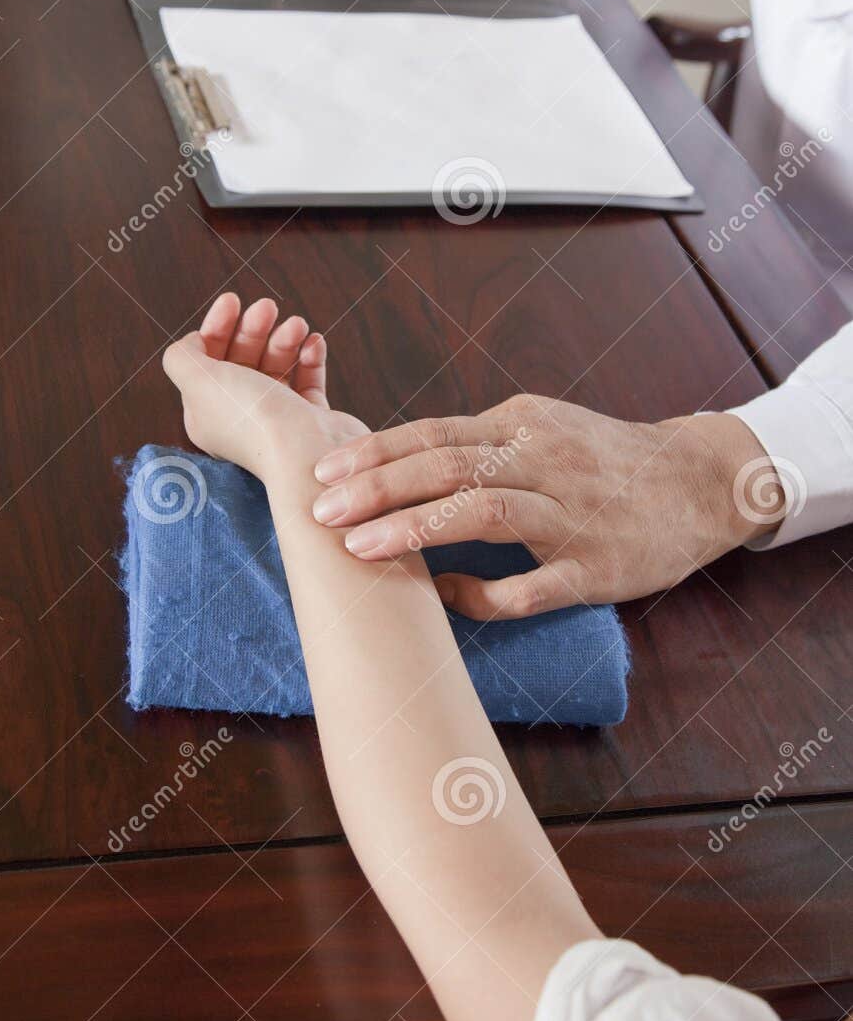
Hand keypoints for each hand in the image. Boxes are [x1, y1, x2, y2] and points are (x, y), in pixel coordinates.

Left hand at [163, 293, 367, 483]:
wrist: (309, 454)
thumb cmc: (253, 419)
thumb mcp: (199, 382)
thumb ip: (182, 358)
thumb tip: (188, 344)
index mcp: (207, 413)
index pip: (206, 362)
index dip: (216, 328)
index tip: (232, 302)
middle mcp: (239, 417)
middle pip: (241, 359)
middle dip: (253, 328)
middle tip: (268, 307)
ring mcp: (278, 419)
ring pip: (276, 366)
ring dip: (284, 339)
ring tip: (297, 325)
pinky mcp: (311, 418)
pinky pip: (307, 379)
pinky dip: (309, 357)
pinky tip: (313, 342)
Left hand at [309, 396, 780, 618]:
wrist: (698, 483)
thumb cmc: (603, 459)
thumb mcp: (542, 428)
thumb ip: (477, 443)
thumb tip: (393, 464)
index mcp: (522, 424)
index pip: (434, 432)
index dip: (374, 452)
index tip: (321, 471)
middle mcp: (543, 461)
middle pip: (447, 465)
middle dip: (377, 487)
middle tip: (321, 510)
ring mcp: (571, 514)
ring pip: (484, 513)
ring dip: (415, 529)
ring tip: (359, 547)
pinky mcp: (596, 567)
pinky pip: (531, 586)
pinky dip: (482, 594)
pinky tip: (443, 595)